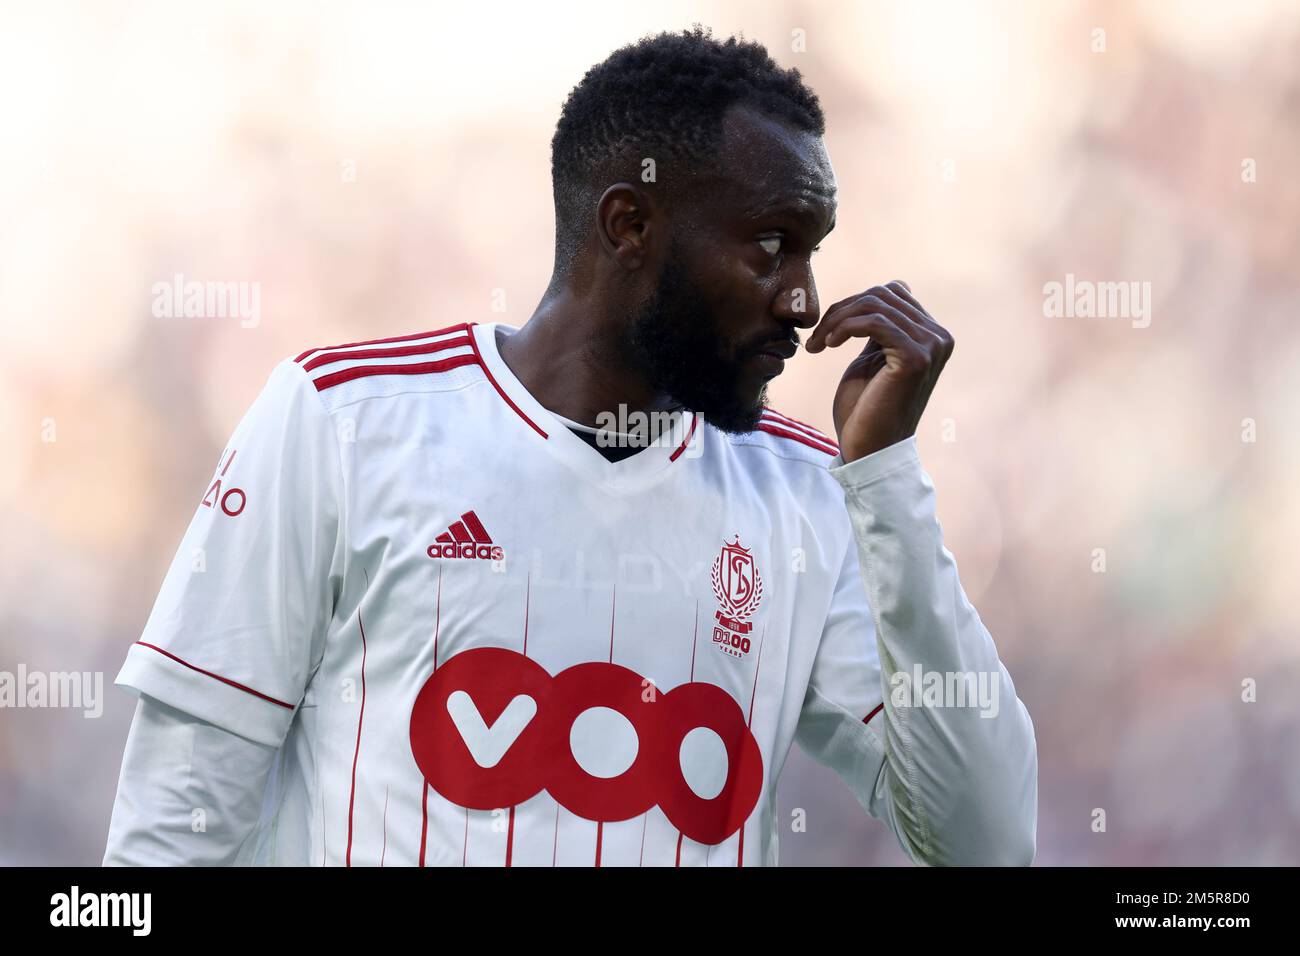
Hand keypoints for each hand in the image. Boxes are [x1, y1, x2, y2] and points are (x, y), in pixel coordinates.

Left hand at [804, 281, 953, 461]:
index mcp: (932, 335)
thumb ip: (881, 328)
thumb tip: (885, 291)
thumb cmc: (866, 409)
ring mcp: (931, 346)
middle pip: (882, 294)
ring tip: (819, 343)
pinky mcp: (916, 358)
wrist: (869, 450)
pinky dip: (844, 327)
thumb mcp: (873, 358)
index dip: (853, 305)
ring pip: (876, 305)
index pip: (892, 293)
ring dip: (838, 319)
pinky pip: (875, 321)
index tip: (827, 331)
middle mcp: (939, 337)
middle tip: (817, 338)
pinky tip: (828, 344)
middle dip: (842, 310)